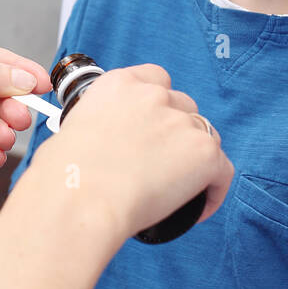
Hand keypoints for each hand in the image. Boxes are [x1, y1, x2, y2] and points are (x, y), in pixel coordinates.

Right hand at [21, 63, 232, 242]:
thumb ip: (98, 126)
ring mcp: (182, 122)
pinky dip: (214, 191)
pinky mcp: (204, 153)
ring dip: (195, 159)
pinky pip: (223, 172)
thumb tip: (104, 149)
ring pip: (205, 136)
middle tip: (162, 164)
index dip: (160, 105)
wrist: (78, 199)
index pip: (156, 79)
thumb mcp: (72, 131)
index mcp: (119, 84)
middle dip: (177, 132)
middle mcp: (154, 95)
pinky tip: (197, 209)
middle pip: (184, 107)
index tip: (154, 126)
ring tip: (178, 189)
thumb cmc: (63, 177)